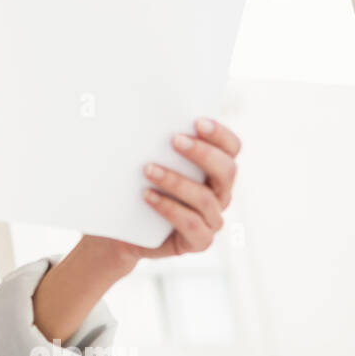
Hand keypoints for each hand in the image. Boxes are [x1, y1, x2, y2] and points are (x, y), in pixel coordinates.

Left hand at [89, 117, 241, 262]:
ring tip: (148, 169)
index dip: (220, 134)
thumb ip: (157, 143)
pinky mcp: (199, 241)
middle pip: (227, 171)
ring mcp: (212, 219)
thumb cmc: (137, 187)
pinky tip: (148, 196)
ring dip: (176, 181)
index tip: (197, 121)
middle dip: (202, 153)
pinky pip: (192, 225)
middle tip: (174, 140)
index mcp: (215, 170)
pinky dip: (169, 208)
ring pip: (205, 198)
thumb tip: (141, 114)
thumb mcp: (148, 161)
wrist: (123, 230)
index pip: (231, 148)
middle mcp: (220, 193)